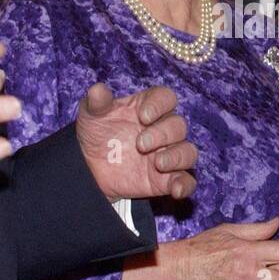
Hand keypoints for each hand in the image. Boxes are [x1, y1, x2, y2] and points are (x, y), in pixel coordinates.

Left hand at [75, 83, 197, 201]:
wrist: (90, 168)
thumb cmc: (96, 134)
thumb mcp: (91, 115)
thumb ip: (97, 102)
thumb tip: (98, 89)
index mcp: (148, 108)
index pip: (166, 98)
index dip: (159, 105)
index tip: (143, 116)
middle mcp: (162, 130)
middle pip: (179, 125)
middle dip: (163, 134)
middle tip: (140, 144)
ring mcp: (167, 154)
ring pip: (188, 152)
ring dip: (177, 157)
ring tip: (157, 163)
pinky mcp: (167, 179)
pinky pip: (186, 181)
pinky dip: (185, 185)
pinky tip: (175, 190)